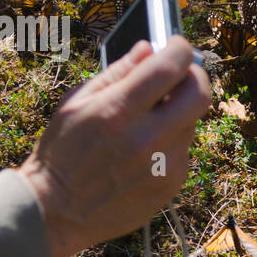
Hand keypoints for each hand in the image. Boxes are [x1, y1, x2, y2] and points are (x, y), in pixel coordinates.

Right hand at [18, 37, 211, 256]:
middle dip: (195, 75)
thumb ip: (117, 73)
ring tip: (146, 121)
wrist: (55, 212)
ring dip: (177, 112)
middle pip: (201, 93)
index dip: (179, 48)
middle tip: (180, 75)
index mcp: (118, 112)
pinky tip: (143, 151)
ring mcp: (164, 165)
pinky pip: (183, 150)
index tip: (176, 45)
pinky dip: (170, 141)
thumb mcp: (76, 103)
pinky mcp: (172, 185)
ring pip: (192, 122)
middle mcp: (147, 139)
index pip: (170, 67)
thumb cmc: (60, 152)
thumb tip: (149, 48)